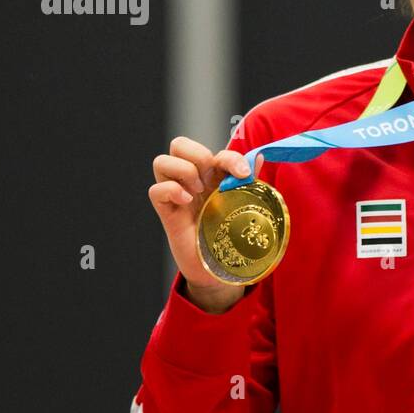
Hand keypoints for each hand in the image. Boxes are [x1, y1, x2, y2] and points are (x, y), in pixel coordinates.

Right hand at [149, 136, 263, 297]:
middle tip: (210, 178)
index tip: (244, 174)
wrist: (218, 268)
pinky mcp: (166, 212)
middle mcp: (191, 181)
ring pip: (161, 161)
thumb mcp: (244, 205)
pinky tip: (187, 202)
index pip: (212, 151)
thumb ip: (249, 181)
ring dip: (183, 170)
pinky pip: (155, 190)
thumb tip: (258, 157)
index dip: (229, 156)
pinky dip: (170, 190)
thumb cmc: (230, 234)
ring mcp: (177, 195)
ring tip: (198, 191)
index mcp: (212, 176)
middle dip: (197, 154)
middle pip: (178, 144)